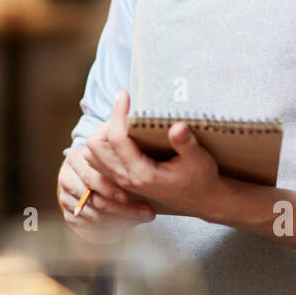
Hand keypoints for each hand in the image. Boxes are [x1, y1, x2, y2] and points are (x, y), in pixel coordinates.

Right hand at [58, 144, 154, 243]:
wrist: (87, 174)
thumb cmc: (105, 163)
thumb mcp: (111, 156)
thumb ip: (120, 164)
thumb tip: (144, 178)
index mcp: (75, 158)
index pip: (91, 177)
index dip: (110, 188)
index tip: (130, 196)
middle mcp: (67, 178)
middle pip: (94, 199)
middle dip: (123, 209)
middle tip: (147, 212)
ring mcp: (66, 198)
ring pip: (95, 215)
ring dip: (122, 220)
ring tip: (143, 217)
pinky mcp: (69, 214)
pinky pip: (90, 226)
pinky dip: (112, 227)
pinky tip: (129, 222)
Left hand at [85, 90, 221, 220]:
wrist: (202, 200)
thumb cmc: (201, 178)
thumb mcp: (199, 159)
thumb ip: (186, 144)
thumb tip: (177, 127)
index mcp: (142, 174)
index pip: (117, 139)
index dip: (118, 113)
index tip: (124, 94)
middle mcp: (126, 179)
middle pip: (96, 146)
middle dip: (107, 124)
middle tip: (127, 111)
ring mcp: (121, 181)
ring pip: (93, 154)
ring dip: (103, 134)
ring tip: (125, 122)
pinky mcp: (122, 180)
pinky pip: (98, 161)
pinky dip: (103, 145)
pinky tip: (123, 134)